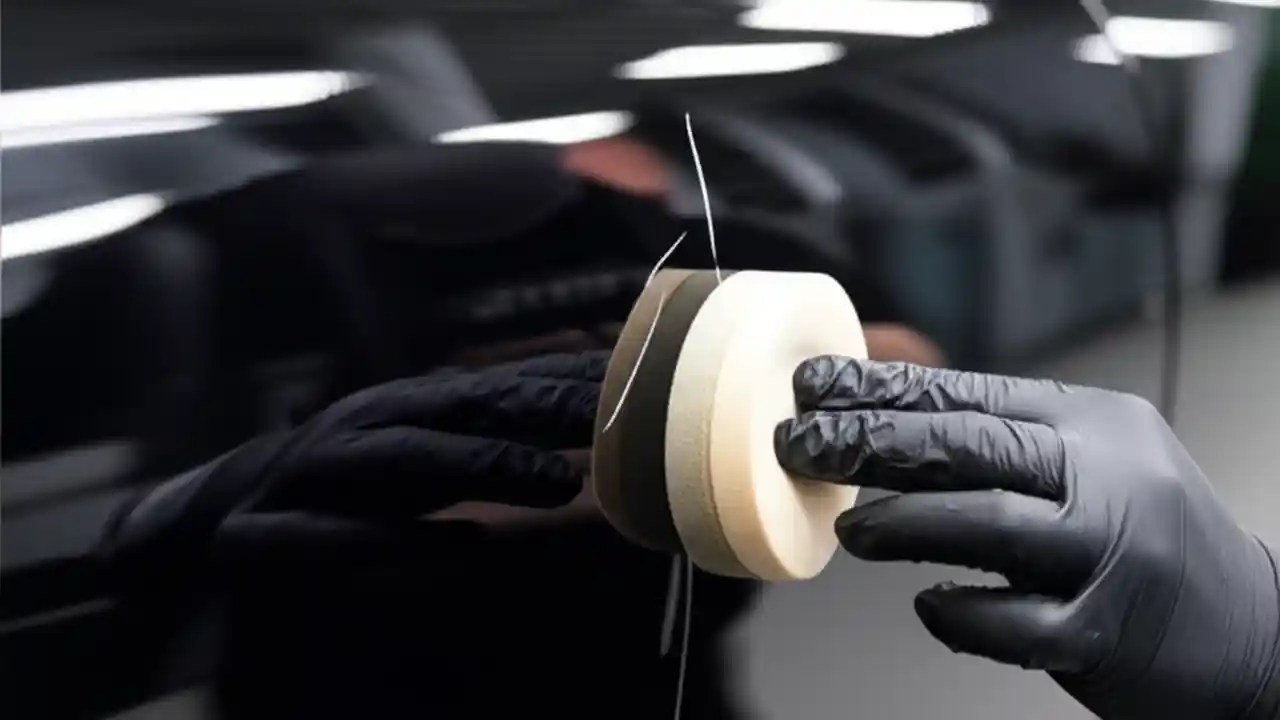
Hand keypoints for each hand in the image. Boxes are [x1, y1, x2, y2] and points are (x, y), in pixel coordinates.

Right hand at [99, 352, 606, 583]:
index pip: (504, 384)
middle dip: (543, 410)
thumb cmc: (347, 481)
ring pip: (414, 462)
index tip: (641, 381)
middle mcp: (378, 422)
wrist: (220, 514)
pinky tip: (465, 547)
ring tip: (557, 484)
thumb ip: (493, 440)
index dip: (570, 380)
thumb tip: (579, 427)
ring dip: (487, 467)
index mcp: (414, 405)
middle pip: (469, 411)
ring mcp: (331, 469)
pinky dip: (405, 541)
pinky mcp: (286, 525)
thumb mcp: (424, 453)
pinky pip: (348, 537)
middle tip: (618, 420)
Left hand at [774, 357, 1279, 719]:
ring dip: (902, 522)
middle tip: (804, 443)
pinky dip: (959, 612)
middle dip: (872, 441)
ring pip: (986, 522)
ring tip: (852, 527)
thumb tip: (885, 430)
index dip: (882, 388)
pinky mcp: (1105, 631)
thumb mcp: (1096, 467)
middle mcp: (1108, 476)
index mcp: (1095, 424)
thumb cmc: (1154, 546)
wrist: (1256, 634)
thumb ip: (1007, 447)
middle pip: (970, 445)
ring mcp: (1110, 554)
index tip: (814, 384)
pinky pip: (1011, 621)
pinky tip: (929, 603)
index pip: (970, 392)